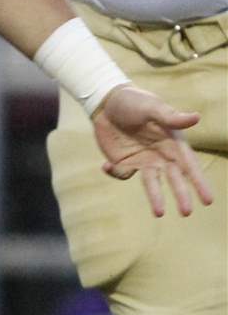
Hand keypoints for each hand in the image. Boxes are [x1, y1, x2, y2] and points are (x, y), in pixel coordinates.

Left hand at [93, 85, 211, 217]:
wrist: (106, 102)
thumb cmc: (134, 101)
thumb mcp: (152, 107)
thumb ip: (171, 117)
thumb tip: (196, 117)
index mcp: (173, 143)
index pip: (190, 166)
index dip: (199, 182)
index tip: (208, 200)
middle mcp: (161, 156)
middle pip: (174, 179)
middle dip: (181, 195)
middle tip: (186, 212)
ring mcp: (143, 161)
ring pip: (152, 184)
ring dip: (156, 197)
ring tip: (159, 213)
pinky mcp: (124, 163)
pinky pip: (123, 175)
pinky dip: (116, 173)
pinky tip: (105, 165)